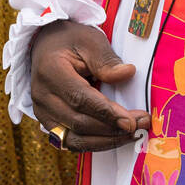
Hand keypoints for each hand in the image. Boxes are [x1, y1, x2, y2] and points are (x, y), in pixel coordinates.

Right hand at [29, 20, 150, 151]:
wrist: (46, 45)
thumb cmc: (70, 40)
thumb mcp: (90, 41)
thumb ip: (107, 60)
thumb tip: (127, 74)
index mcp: (50, 71)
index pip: (80, 98)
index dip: (106, 112)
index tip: (132, 121)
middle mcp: (41, 95)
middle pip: (79, 122)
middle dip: (113, 128)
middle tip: (142, 124)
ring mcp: (42, 112)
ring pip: (75, 139)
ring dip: (106, 141)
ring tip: (133, 134)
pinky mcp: (48, 123)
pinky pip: (71, 142)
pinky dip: (95, 143)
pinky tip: (115, 137)